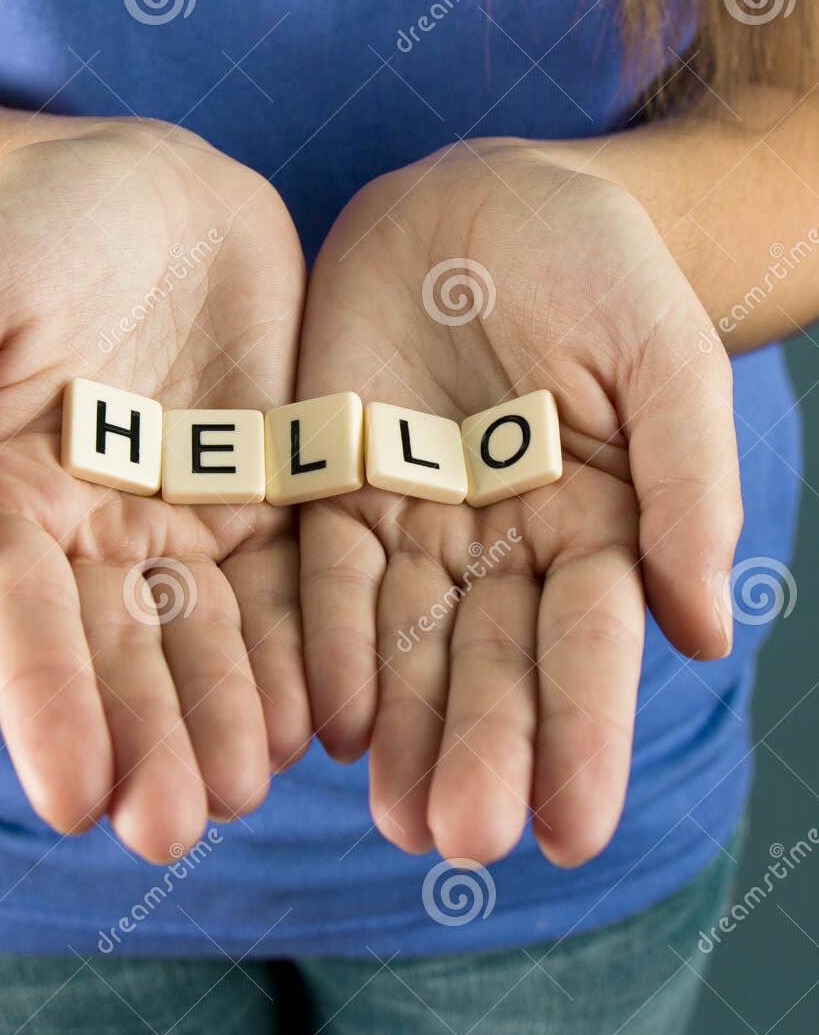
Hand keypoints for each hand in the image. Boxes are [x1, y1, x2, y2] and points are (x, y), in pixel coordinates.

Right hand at [0, 120, 309, 859]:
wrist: (142, 180)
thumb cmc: (23, 230)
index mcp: (10, 504)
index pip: (27, 627)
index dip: (48, 710)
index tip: (74, 800)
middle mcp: (98, 535)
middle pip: (122, 658)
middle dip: (144, 743)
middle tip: (172, 828)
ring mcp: (190, 519)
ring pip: (210, 640)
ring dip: (224, 720)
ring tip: (243, 789)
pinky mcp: (275, 490)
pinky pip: (290, 584)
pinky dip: (299, 649)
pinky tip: (314, 715)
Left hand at [296, 140, 740, 865]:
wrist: (484, 196)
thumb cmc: (598, 264)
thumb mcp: (662, 354)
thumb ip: (685, 486)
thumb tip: (705, 633)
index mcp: (599, 525)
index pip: (590, 647)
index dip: (583, 736)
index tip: (572, 833)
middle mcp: (506, 547)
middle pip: (493, 665)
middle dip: (481, 749)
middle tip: (462, 838)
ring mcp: (420, 522)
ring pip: (409, 644)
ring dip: (402, 732)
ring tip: (398, 819)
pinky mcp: (337, 488)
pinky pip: (330, 579)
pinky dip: (328, 647)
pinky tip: (331, 722)